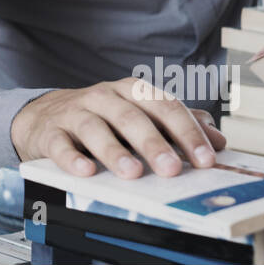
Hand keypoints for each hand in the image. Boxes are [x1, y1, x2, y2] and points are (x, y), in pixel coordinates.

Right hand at [10, 78, 226, 179]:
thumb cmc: (103, 119)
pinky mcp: (50, 132)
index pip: (165, 107)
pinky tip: (85, 171)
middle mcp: (104, 97)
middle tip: (172, 168)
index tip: (205, 159)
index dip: (187, 132)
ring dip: (115, 151)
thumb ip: (177, 126)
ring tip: (132, 172)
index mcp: (132, 92)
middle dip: (154, 143)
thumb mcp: (141, 116)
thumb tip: (218, 141)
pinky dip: (71, 158)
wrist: (45, 116)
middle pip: (132, 116)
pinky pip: (60, 144)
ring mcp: (75, 112)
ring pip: (95, 127)